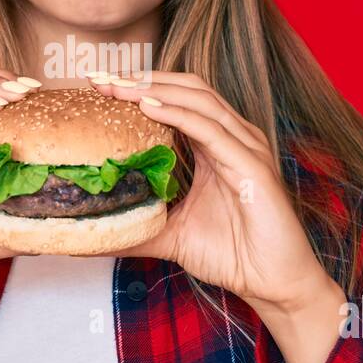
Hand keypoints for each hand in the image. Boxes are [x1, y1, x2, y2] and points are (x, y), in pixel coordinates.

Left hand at [89, 71, 345, 318]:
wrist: (273, 282)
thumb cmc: (233, 254)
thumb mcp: (171, 236)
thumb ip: (135, 229)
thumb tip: (89, 239)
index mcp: (216, 145)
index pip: (177, 100)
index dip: (139, 87)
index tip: (99, 85)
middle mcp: (233, 137)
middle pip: (187, 89)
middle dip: (142, 79)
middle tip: (101, 79)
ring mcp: (246, 148)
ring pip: (199, 100)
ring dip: (155, 89)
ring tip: (117, 87)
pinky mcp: (253, 166)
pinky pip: (212, 131)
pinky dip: (179, 115)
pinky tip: (149, 107)